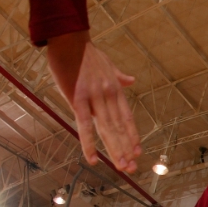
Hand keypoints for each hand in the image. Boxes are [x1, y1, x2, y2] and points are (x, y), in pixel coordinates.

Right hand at [47, 31, 140, 172]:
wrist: (69, 38)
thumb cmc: (85, 51)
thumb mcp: (108, 63)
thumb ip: (119, 75)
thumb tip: (131, 80)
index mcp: (115, 90)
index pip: (127, 118)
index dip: (132, 136)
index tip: (138, 152)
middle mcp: (109, 97)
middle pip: (119, 128)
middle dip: (125, 149)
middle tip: (131, 169)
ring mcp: (95, 98)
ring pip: (107, 130)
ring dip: (115, 150)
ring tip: (121, 168)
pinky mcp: (78, 99)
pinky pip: (85, 126)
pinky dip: (89, 144)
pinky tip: (93, 159)